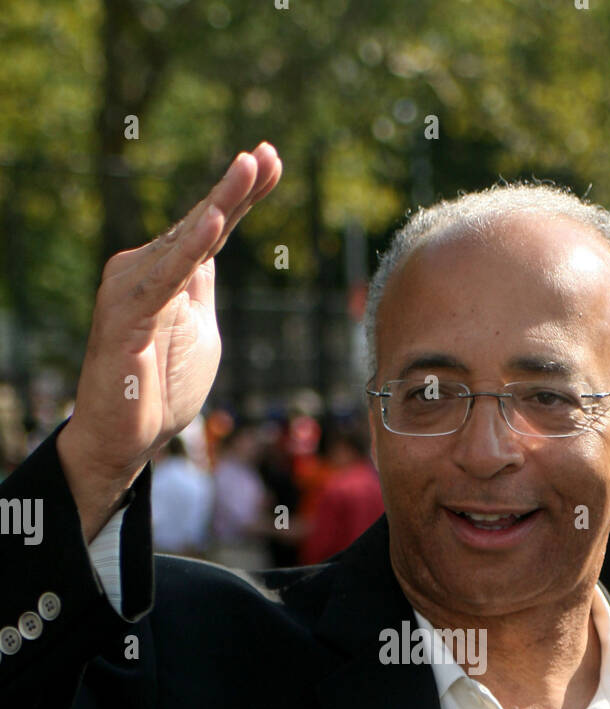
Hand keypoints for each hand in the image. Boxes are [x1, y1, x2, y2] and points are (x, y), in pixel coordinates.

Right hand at [58, 142, 281, 538]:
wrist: (124, 440)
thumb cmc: (160, 389)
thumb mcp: (199, 330)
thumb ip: (201, 289)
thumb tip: (213, 249)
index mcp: (166, 274)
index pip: (211, 229)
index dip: (242, 196)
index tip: (272, 161)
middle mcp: (143, 270)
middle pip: (199, 224)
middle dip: (237, 188)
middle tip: (269, 153)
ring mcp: (133, 289)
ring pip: (184, 240)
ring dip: (219, 203)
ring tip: (248, 169)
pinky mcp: (127, 315)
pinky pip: (165, 277)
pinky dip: (189, 249)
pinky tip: (213, 222)